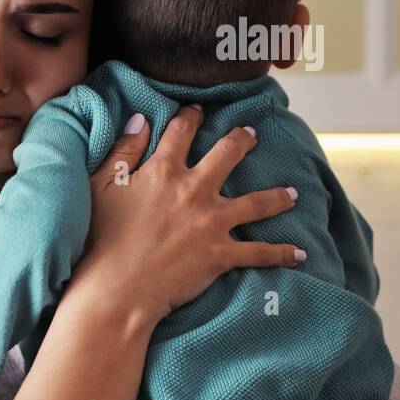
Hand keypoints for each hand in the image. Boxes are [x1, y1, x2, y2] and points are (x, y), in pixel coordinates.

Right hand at [69, 106, 302, 327]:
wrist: (116, 289)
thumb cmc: (101, 239)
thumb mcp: (101, 187)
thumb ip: (122, 151)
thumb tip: (140, 120)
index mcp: (163, 171)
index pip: (182, 131)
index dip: (190, 117)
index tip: (197, 111)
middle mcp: (194, 190)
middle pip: (229, 154)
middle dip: (243, 140)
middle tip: (251, 135)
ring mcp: (212, 223)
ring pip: (257, 202)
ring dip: (277, 196)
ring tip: (291, 193)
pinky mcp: (221, 254)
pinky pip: (260, 252)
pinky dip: (281, 253)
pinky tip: (298, 253)